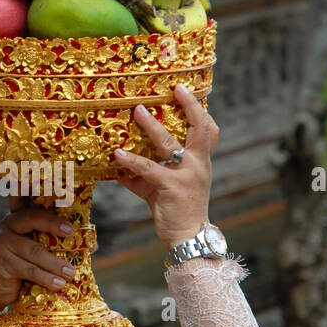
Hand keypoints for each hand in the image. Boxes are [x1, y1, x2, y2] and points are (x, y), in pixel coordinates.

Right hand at [0, 196, 84, 311]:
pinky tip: (59, 284)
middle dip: (52, 223)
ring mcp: (3, 243)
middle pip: (31, 217)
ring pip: (33, 250)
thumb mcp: (42, 250)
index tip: (53, 179)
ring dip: (54, 262)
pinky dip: (46, 277)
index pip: (26, 196)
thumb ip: (61, 244)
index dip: (34, 186)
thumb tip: (92, 245)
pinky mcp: (2, 263)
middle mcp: (9, 225)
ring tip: (71, 272)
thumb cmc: (23, 265)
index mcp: (21, 216)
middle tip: (72, 232)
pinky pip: (28, 269)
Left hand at [113, 84, 218, 249]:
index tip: (185, 90)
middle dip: (188, 106)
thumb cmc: (177, 210)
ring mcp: (187, 175)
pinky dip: (132, 160)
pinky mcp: (171, 187)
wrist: (189, 238)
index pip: (208, 130)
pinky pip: (149, 169)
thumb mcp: (165, 188)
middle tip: (174, 88)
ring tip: (136, 111)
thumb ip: (147, 173)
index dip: (199, 109)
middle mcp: (198, 165)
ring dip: (151, 126)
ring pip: (169, 144)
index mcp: (201, 162)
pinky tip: (117, 154)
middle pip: (199, 128)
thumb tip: (119, 163)